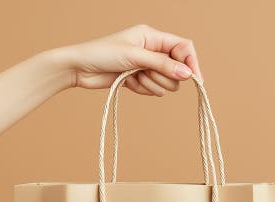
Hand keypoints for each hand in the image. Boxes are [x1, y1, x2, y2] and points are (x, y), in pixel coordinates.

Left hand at [53, 24, 202, 95]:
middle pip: (177, 69)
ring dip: (152, 84)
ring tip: (134, 77)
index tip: (195, 80)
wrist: (79, 69)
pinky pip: (154, 90)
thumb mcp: (135, 57)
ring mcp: (145, 66)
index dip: (191, 63)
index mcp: (152, 36)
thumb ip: (162, 65)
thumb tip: (187, 74)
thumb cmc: (102, 54)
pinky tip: (129, 83)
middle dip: (165, 76)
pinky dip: (144, 90)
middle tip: (146, 73)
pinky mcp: (139, 80)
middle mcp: (152, 50)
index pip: (183, 47)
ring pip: (167, 82)